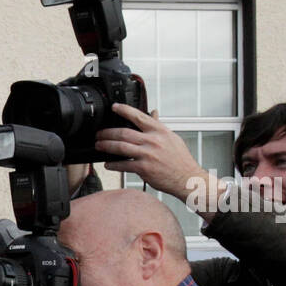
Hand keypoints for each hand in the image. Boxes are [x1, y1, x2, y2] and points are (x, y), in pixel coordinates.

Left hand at [95, 104, 211, 202]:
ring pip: (121, 147)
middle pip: (124, 132)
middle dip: (108, 132)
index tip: (114, 107)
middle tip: (99, 134)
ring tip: (99, 145)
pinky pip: (123, 165)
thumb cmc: (180, 159)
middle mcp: (153, 141)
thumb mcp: (172, 138)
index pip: (139, 116)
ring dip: (106, 146)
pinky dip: (113, 165)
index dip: (124, 110)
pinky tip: (108, 164)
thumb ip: (159, 126)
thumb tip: (153, 113)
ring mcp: (148, 155)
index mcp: (160, 131)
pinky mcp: (144, 169)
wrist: (187, 178)